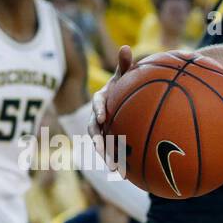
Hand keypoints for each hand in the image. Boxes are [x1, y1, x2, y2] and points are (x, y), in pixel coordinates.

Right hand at [89, 45, 134, 165]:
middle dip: (99, 141)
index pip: (97, 103)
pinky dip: (117, 160)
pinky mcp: (109, 137)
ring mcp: (102, 128)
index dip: (99, 109)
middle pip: (95, 129)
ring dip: (107, 156)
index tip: (104, 117)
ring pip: (101, 143)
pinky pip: (112, 149)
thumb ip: (125, 64)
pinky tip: (128, 174)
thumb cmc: (126, 84)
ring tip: (116, 169)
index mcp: (101, 99)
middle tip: (105, 151)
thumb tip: (126, 47)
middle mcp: (98, 115)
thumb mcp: (125, 74)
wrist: (125, 97)